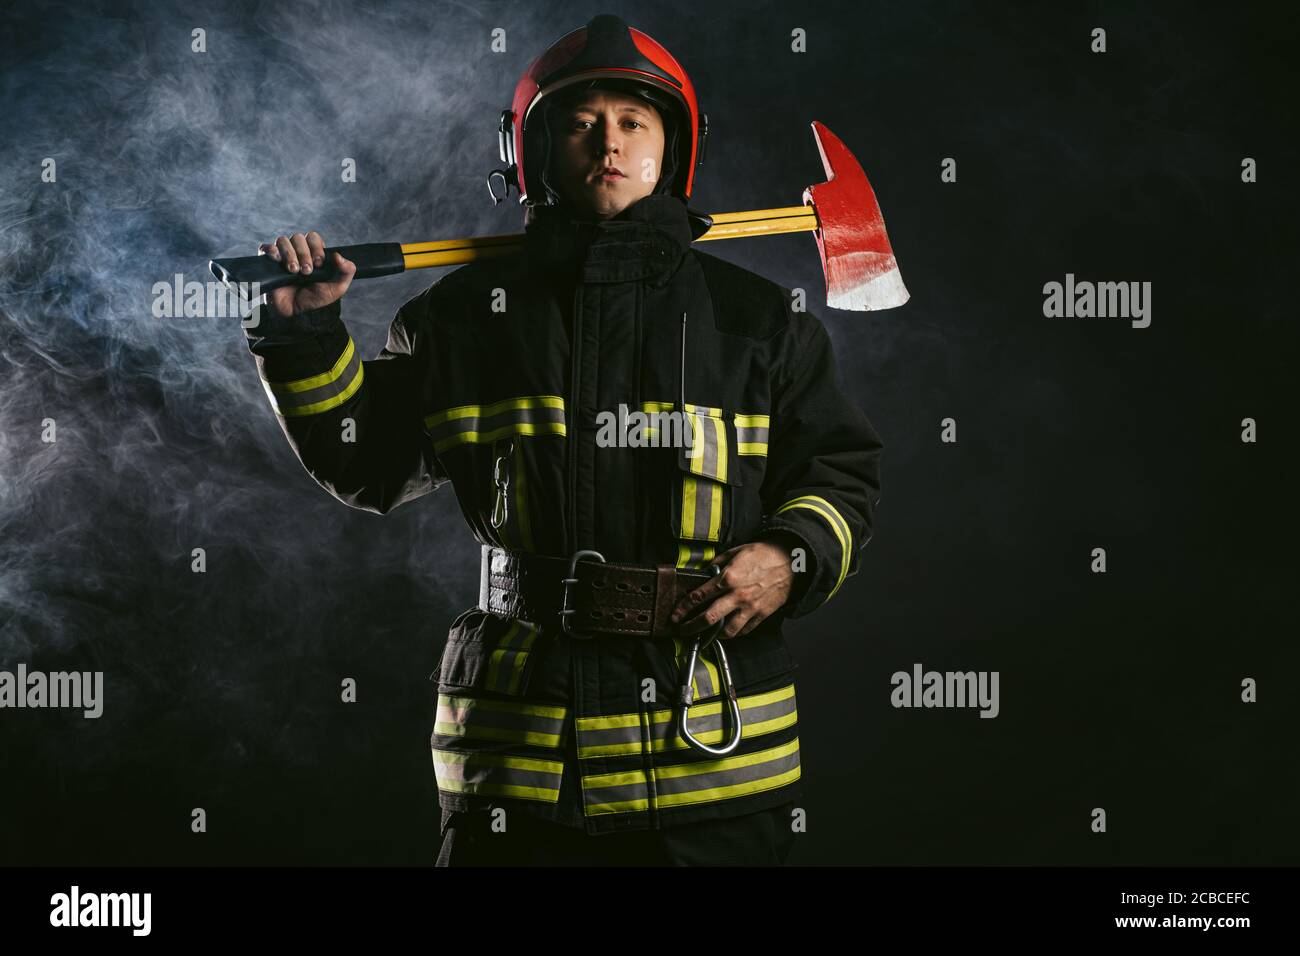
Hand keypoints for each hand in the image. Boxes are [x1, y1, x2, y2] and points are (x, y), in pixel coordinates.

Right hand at [258, 230, 355, 316]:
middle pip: (298, 237)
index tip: (319, 264)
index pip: (313, 237)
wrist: (295, 313)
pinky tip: (278, 261)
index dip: (316, 247)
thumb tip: (338, 255)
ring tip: (294, 271)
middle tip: (307, 272)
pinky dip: (271, 250)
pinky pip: (265, 248)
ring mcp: (281, 256)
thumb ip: (346, 272)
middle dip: (304, 253)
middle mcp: (297, 251)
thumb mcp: (336, 288)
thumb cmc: (315, 299)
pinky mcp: (268, 263)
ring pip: (282, 240)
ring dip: (290, 254)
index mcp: (313, 253)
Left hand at [668, 539, 796, 638]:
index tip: (676, 615)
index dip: (683, 608)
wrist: (790, 561)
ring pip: (727, 631)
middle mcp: (737, 595)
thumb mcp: (735, 551)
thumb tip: (705, 571)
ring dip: (713, 636)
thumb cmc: (763, 554)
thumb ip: (718, 563)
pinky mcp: (762, 614)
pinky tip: (727, 632)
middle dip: (691, 628)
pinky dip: (734, 634)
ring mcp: (750, 607)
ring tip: (706, 636)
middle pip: (708, 618)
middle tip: (682, 631)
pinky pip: (744, 630)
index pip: (698, 597)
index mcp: (728, 578)